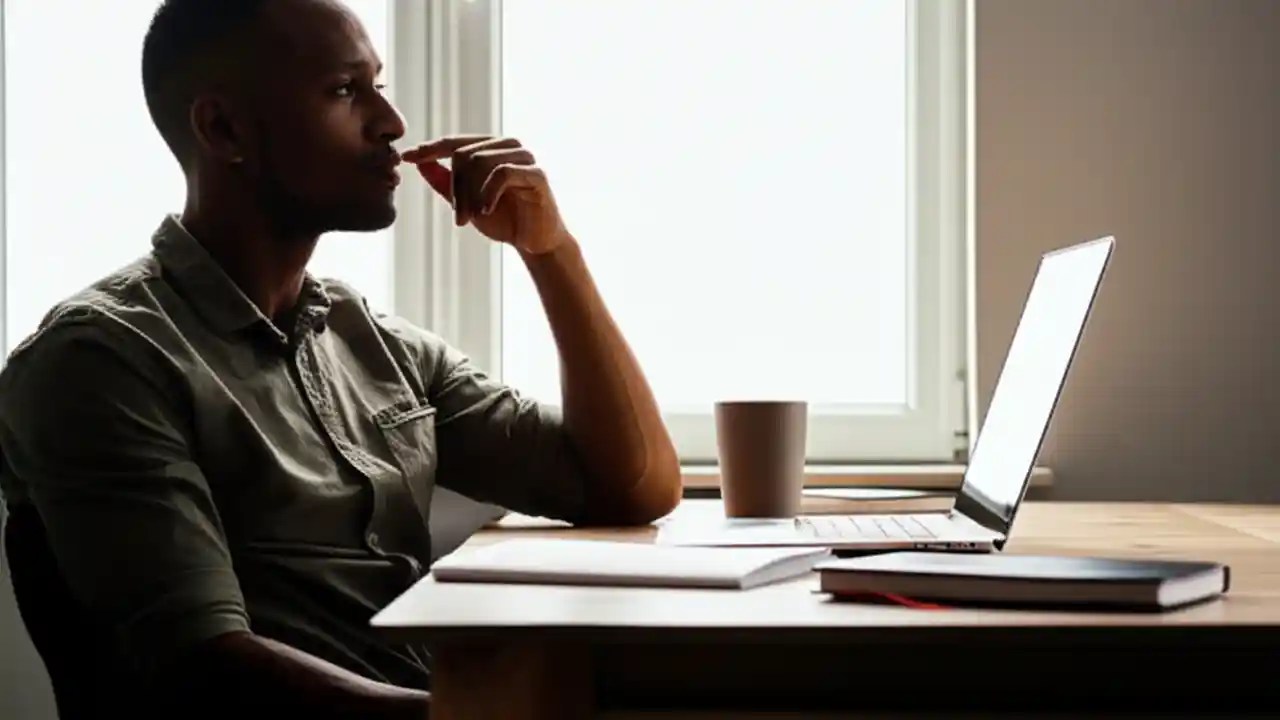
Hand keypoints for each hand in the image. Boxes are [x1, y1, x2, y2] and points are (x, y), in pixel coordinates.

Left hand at [401, 135, 570, 254]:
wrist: (533, 243)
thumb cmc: (503, 220)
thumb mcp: (466, 202)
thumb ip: (445, 182)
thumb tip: (419, 162)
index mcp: (492, 148)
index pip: (454, 142)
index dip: (429, 149)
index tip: (407, 158)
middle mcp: (508, 145)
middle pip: (463, 153)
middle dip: (454, 188)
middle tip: (458, 218)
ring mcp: (524, 157)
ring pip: (479, 160)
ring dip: (469, 194)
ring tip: (472, 218)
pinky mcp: (536, 174)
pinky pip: (502, 173)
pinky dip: (488, 193)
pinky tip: (486, 211)